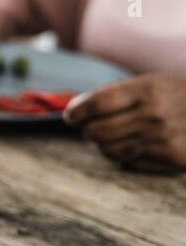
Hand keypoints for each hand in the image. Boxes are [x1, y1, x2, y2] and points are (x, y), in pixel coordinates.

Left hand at [64, 73, 185, 171]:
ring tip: (108, 137)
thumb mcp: (153, 83)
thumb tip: (77, 108)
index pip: (98, 103)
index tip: (70, 116)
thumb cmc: (179, 96)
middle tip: (88, 127)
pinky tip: (129, 146)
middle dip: (86, 130)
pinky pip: (128, 162)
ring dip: (101, 145)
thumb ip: (118, 94)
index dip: (77, 111)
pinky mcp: (169, 159)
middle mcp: (154, 116)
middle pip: (98, 131)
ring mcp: (162, 140)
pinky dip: (121, 156)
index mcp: (148, 90)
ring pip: (108, 150)